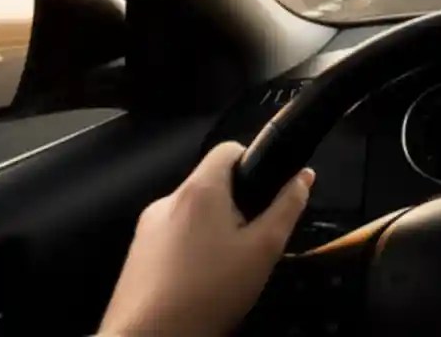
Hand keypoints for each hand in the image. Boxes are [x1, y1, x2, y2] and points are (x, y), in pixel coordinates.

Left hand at [99, 141, 315, 335]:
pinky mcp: (136, 255)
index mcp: (199, 190)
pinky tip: (200, 282)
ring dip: (212, 231)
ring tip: (226, 269)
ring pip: (191, 215)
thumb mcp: (263, 250)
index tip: (266, 194)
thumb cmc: (211, 291)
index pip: (228, 149)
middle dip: (235, 207)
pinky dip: (190, 250)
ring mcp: (146, 228)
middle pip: (211, 186)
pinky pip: (172, 238)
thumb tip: (304, 176)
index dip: (253, 162)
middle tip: (252, 242)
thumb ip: (287, 208)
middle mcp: (167, 201)